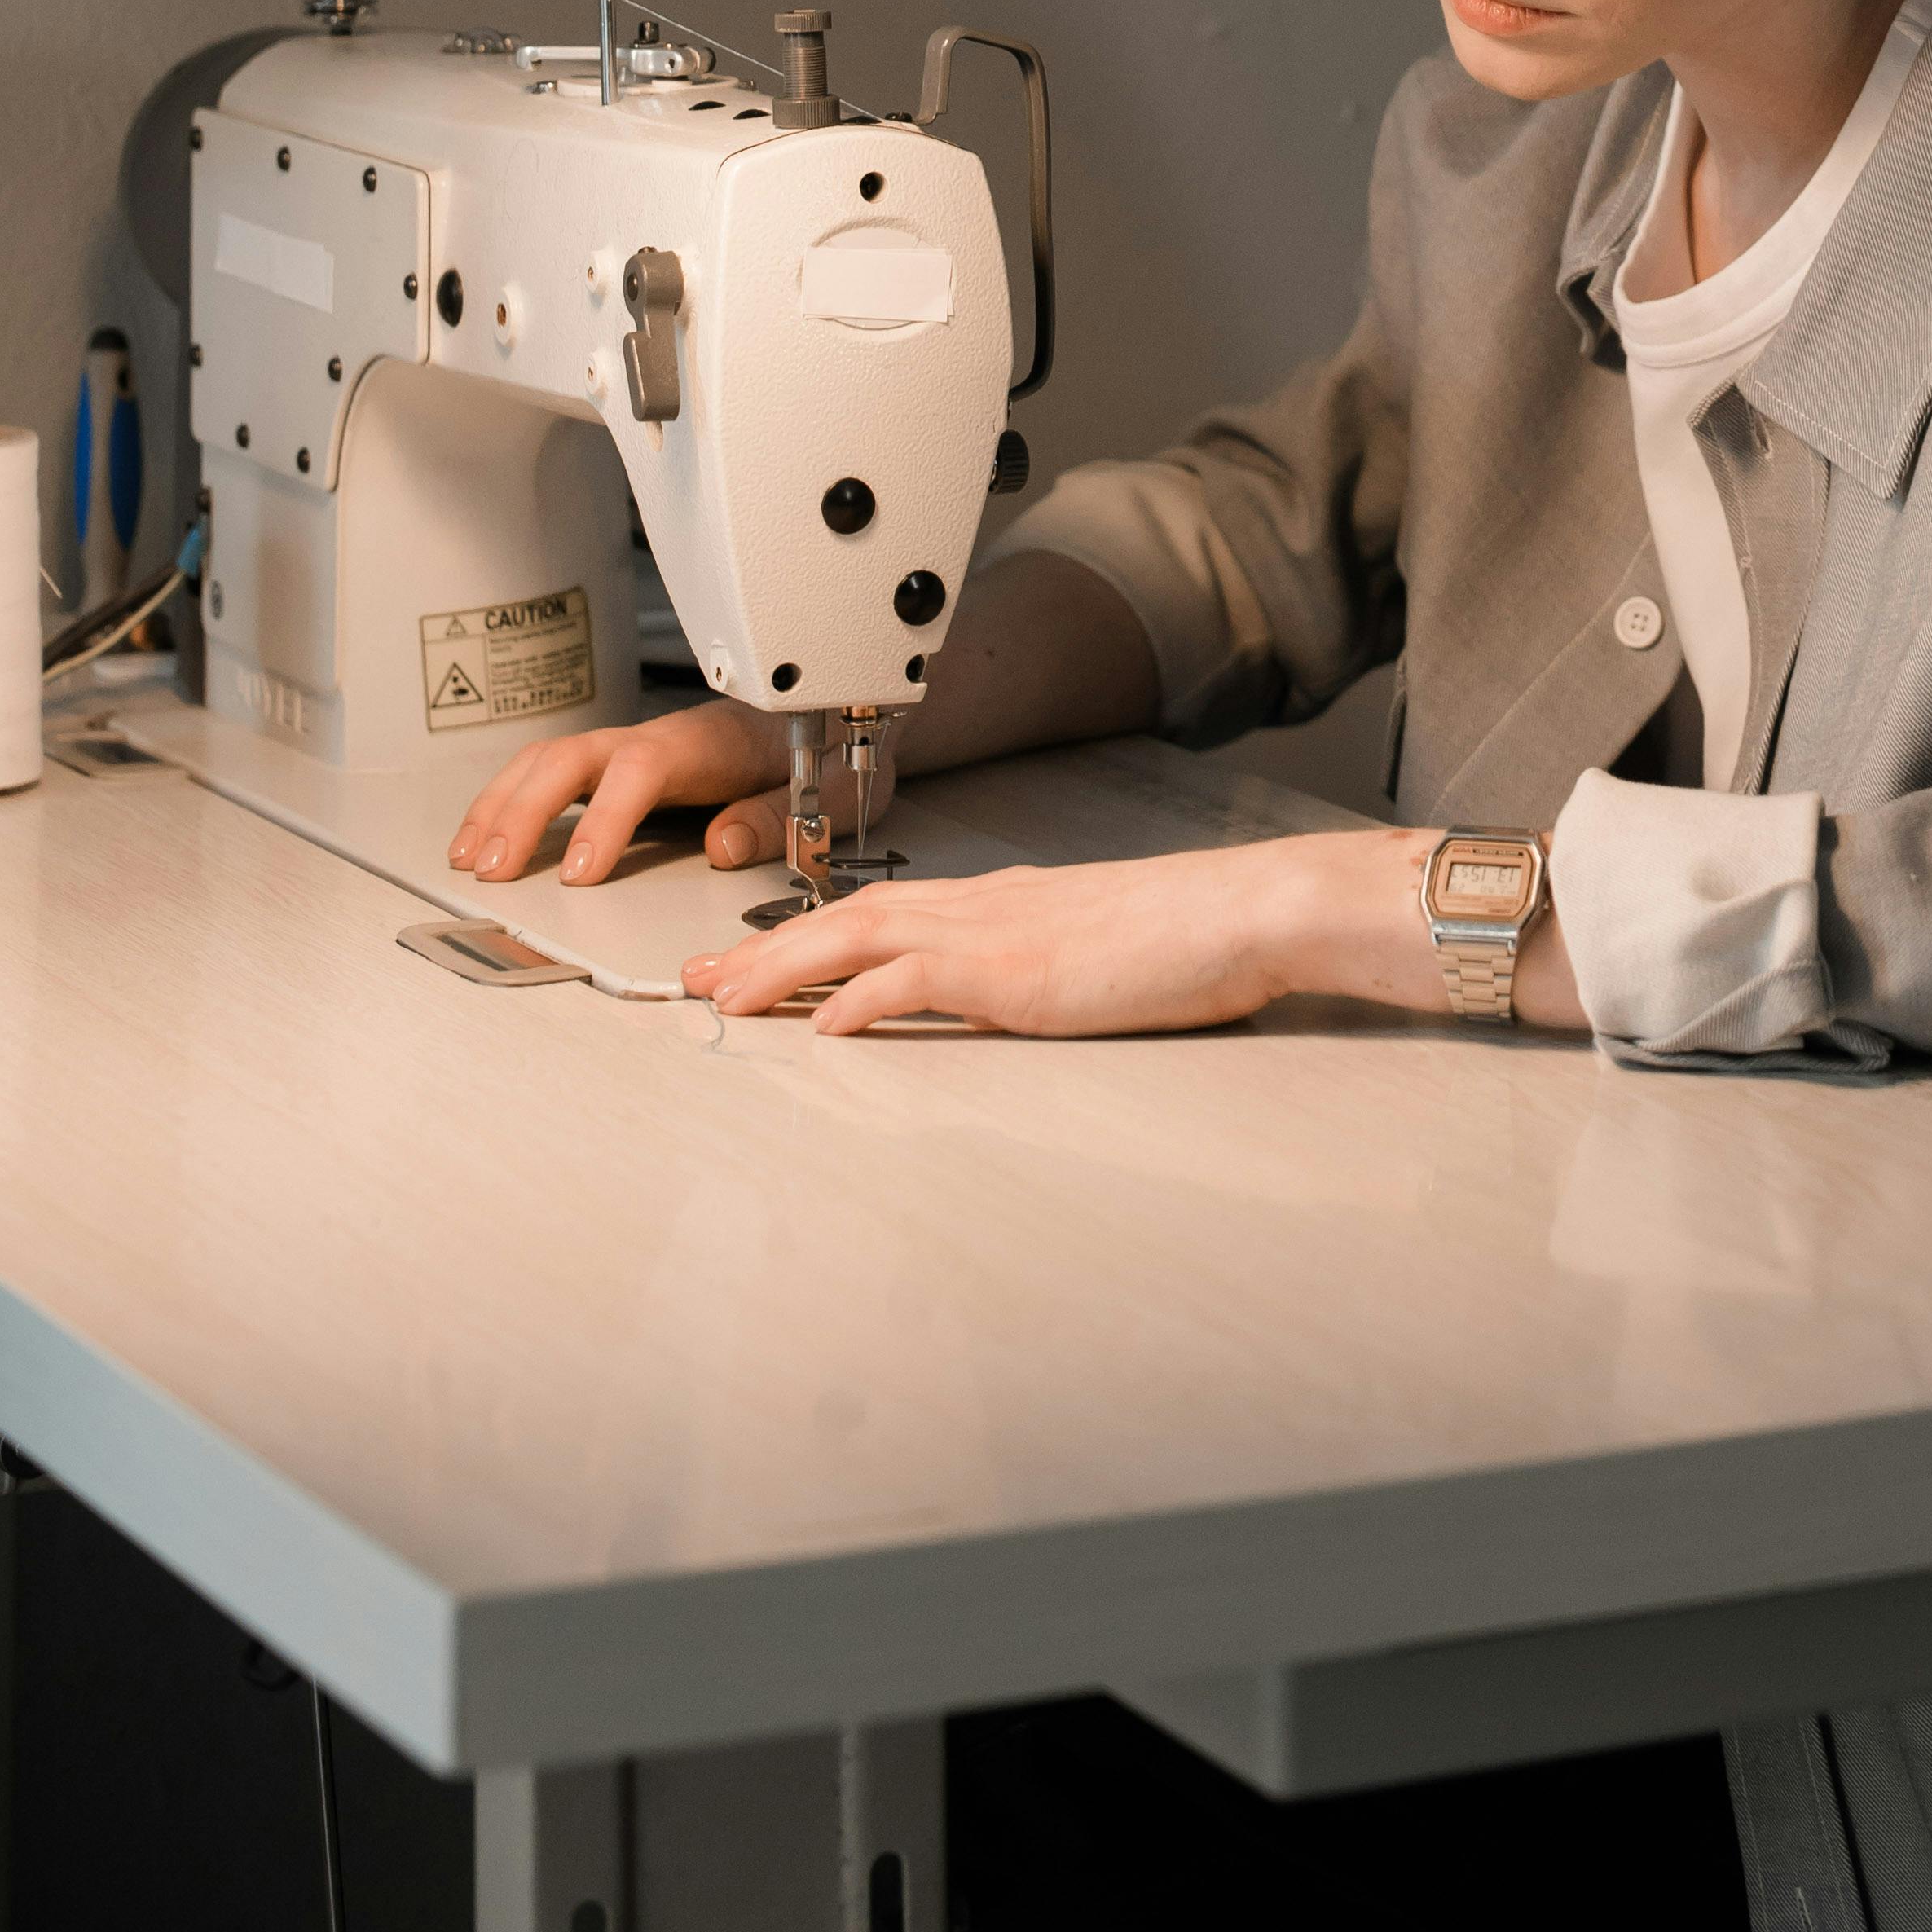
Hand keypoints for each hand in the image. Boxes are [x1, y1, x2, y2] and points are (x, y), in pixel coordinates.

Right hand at [448, 702, 789, 890]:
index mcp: (703, 744)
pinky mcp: (610, 762)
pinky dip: (507, 799)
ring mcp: (625, 747)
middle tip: (495, 871)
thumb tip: (723, 845)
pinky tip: (484, 837)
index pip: (640, 770)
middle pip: (572, 758)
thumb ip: (774, 814)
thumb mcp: (815, 786)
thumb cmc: (801, 754)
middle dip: (525, 811)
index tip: (580, 872)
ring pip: (547, 759)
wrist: (801, 717)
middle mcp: (652, 739)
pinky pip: (547, 770)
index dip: (605, 817)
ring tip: (470, 858)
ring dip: (501, 804)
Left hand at [683, 821, 1586, 1037]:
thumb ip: (1032, 971)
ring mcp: (992, 933)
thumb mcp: (1088, 953)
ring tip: (719, 1002)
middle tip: (688, 982)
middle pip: (841, 920)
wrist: (1243, 912)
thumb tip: (998, 1000)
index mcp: (996, 903)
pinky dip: (857, 1001)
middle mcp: (979, 906)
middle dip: (757, 952)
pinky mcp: (1012, 970)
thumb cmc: (1186, 936)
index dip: (800, 939)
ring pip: (855, 940)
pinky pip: (913, 982)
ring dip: (778, 971)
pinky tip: (821, 1028)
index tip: (744, 962)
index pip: (875, 915)